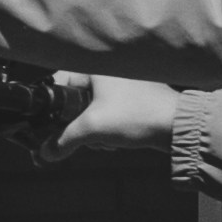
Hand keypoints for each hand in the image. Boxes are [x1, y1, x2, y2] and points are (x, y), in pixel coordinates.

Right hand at [48, 73, 179, 160]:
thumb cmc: (136, 116)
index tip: (48, 127)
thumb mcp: (92, 128)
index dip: (52, 107)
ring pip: (89, 112)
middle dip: (76, 126)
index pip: (58, 83)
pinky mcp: (131, 102)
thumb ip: (63, 140)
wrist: (178, 127)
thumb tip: (44, 154)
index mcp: (94, 68)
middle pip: (73, 101)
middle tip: (82, 138)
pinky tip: (114, 142)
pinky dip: (106, 131)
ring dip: (92, 132)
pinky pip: (106, 116)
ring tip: (104, 142)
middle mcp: (106, 73)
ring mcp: (121, 87)